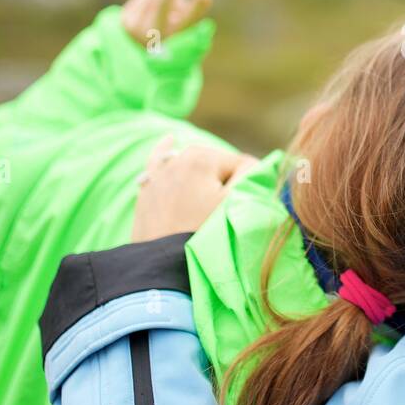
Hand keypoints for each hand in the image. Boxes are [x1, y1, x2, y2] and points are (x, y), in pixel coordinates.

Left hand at [122, 0, 213, 47]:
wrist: (144, 59)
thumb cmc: (177, 40)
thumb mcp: (186, 31)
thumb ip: (183, 11)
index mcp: (181, 42)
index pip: (192, 20)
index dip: (199, 5)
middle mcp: (158, 37)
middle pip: (165, 1)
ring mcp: (138, 30)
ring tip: (163, 14)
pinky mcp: (126, 22)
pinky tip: (151, 13)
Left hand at [130, 136, 257, 241]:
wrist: (163, 265)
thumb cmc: (202, 232)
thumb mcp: (236, 202)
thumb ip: (251, 174)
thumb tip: (256, 163)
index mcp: (203, 157)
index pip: (240, 164)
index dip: (247, 185)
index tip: (240, 207)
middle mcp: (178, 158)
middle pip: (216, 165)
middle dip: (223, 182)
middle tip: (221, 212)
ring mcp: (159, 173)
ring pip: (191, 166)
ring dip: (202, 177)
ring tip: (207, 199)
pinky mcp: (147, 189)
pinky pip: (157, 162)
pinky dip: (164, 151)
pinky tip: (170, 139)